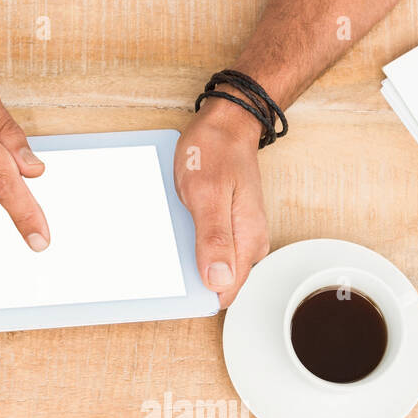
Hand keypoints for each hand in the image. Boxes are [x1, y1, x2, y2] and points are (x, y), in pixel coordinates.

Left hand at [174, 98, 270, 308]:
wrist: (227, 124)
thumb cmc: (216, 152)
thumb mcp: (208, 194)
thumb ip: (215, 239)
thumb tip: (218, 281)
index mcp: (248, 242)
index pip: (224, 293)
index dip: (198, 292)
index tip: (174, 281)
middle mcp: (249, 245)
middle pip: (217, 282)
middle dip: (191, 275)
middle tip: (168, 251)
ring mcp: (240, 236)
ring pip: (211, 266)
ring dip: (189, 258)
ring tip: (173, 235)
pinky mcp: (229, 228)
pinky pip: (209, 248)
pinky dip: (191, 242)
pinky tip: (179, 228)